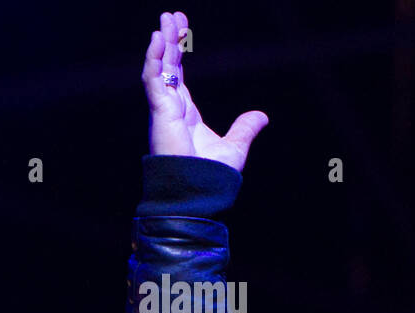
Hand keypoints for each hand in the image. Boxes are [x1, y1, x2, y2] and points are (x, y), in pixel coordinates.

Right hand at [142, 11, 267, 171]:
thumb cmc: (211, 176)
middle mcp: (171, 108)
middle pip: (167, 66)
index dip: (178, 53)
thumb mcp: (235, 147)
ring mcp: (163, 108)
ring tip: (165, 19)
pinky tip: (157, 39)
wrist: (199, 192)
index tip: (182, 30)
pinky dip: (153, 59)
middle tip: (172, 15)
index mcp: (185, 113)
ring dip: (161, 42)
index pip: (179, 75)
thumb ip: (245, 129)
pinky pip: (153, 79)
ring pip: (158, 67)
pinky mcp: (159, 111)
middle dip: (169, 40)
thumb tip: (262, 116)